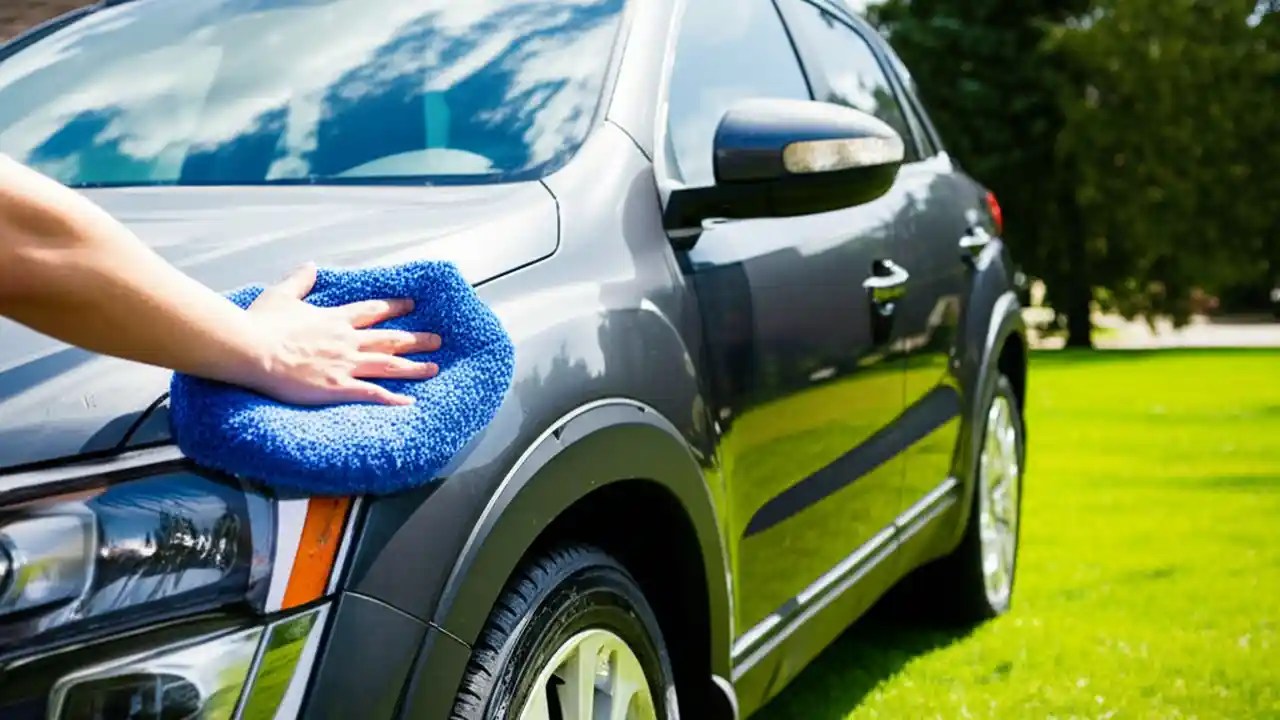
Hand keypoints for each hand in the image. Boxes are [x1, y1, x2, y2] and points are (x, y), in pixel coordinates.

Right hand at [238, 263, 439, 405]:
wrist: (252, 349)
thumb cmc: (261, 325)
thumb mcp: (281, 295)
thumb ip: (299, 281)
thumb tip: (310, 267)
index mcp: (333, 319)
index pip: (371, 311)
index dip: (393, 308)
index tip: (411, 305)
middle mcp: (346, 340)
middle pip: (389, 339)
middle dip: (415, 339)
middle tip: (436, 339)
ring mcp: (345, 364)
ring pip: (389, 364)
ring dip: (413, 367)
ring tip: (434, 368)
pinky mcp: (338, 387)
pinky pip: (372, 393)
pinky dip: (392, 398)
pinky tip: (410, 402)